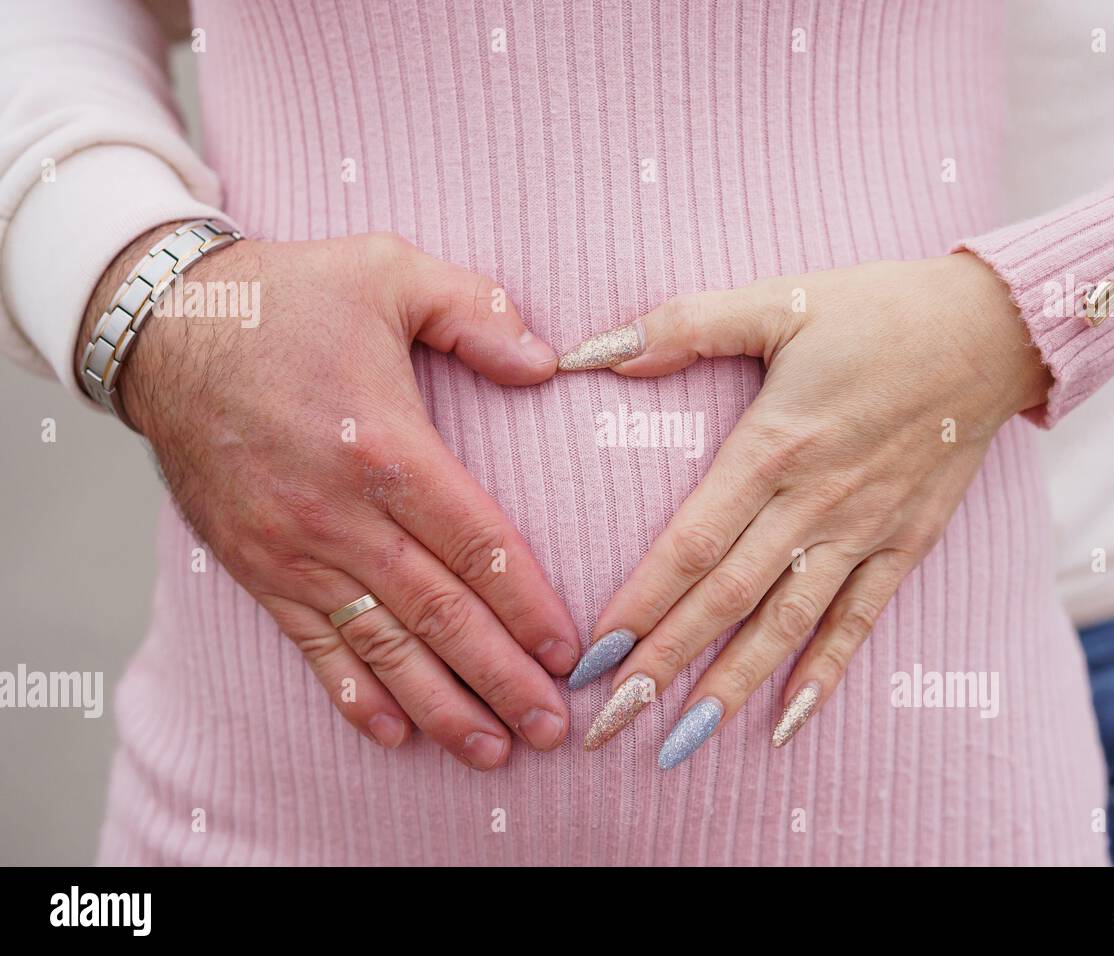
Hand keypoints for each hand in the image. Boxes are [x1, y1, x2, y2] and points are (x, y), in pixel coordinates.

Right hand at [86, 226, 580, 768]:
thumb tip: (546, 361)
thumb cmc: (288, 298)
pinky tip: (394, 732)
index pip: (477, 545)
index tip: (569, 651)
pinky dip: (353, 692)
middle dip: (502, 676)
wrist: (166, 330)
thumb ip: (475, 312)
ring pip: (383, 644)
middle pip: (440, 613)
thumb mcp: (389, 270)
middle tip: (551, 725)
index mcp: (387, 447)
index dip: (528, 605)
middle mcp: (341, 514)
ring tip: (491, 748)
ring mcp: (295, 549)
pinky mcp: (258, 566)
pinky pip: (313, 643)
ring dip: (442, 703)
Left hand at [571, 253, 1050, 763]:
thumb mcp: (779, 300)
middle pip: (724, 599)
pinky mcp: (906, 542)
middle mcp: (815, 502)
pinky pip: (859, 620)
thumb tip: (594, 352)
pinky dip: (824, 672)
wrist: (996, 329)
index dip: (639, 604)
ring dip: (731, 686)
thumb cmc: (878, 311)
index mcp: (773, 447)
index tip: (592, 657)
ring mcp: (865, 529)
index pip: (690, 544)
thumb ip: (684, 325)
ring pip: (785, 624)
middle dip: (663, 666)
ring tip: (680, 745)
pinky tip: (787, 722)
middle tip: (608, 724)